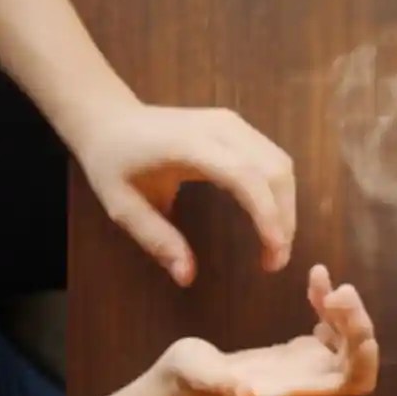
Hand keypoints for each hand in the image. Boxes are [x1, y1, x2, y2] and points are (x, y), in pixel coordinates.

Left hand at [74, 101, 295, 285]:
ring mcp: (233, 123)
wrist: (110, 118)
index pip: (245, 176)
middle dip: (284, 218)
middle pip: (274, 170)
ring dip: (286, 206)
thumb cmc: (112, 161)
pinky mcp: (240, 127)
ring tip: (275, 244)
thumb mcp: (122, 206)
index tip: (274, 252)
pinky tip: (271, 217)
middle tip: (275, 260)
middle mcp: (221, 128)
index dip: (268, 214)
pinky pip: (274, 158)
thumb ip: (156, 239)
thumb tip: (187, 277)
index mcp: (189, 144)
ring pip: (281, 164)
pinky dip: (280, 191)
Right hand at [150, 264, 377, 395]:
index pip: (348, 386)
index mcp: (292, 394)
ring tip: (325, 279)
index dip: (363, 362)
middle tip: (341, 290)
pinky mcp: (296, 356)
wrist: (173, 392)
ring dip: (346, 312)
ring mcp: (304, 370)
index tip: (363, 331)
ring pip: (346, 344)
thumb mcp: (199, 379)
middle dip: (357, 326)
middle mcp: (307, 384)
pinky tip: (316, 280)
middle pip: (354, 361)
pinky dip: (328, 307)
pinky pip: (328, 331)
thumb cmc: (183, 387)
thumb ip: (224, 387)